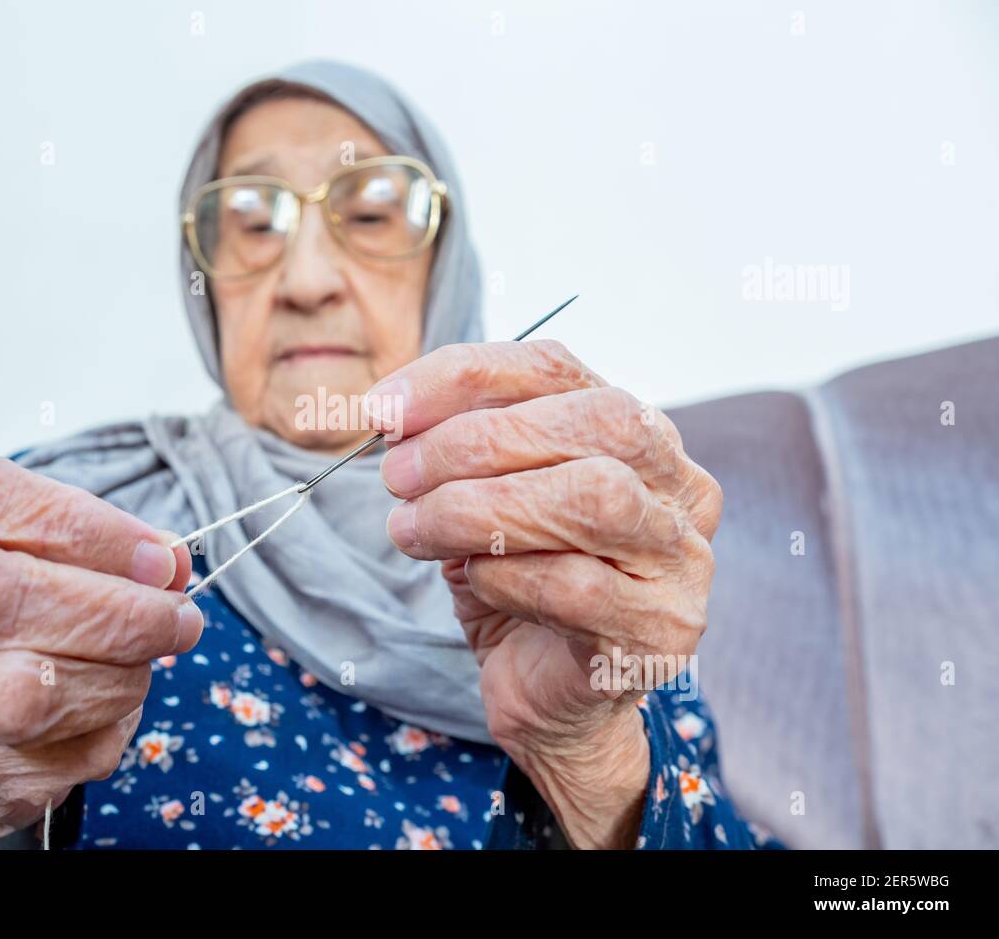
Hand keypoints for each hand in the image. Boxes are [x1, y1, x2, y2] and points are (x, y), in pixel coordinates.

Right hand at [0, 458, 199, 846]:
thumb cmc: (3, 579)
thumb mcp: (38, 530)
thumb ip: (102, 536)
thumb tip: (171, 566)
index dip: (86, 528)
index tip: (159, 556)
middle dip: (117, 613)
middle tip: (180, 618)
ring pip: (25, 695)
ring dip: (119, 678)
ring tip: (146, 660)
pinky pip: (48, 760)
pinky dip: (105, 730)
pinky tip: (111, 706)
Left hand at [367, 341, 722, 847]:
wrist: (546, 697)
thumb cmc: (514, 584)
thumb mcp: (476, 498)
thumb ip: (452, 446)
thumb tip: (389, 410)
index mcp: (635, 433)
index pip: (556, 367)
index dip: (463, 376)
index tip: (383, 407)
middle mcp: (679, 486)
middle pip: (595, 422)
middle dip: (474, 441)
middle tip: (396, 475)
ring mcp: (681, 560)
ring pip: (595, 498)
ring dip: (480, 508)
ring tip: (415, 530)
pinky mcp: (659, 632)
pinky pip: (578, 587)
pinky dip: (504, 576)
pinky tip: (471, 582)